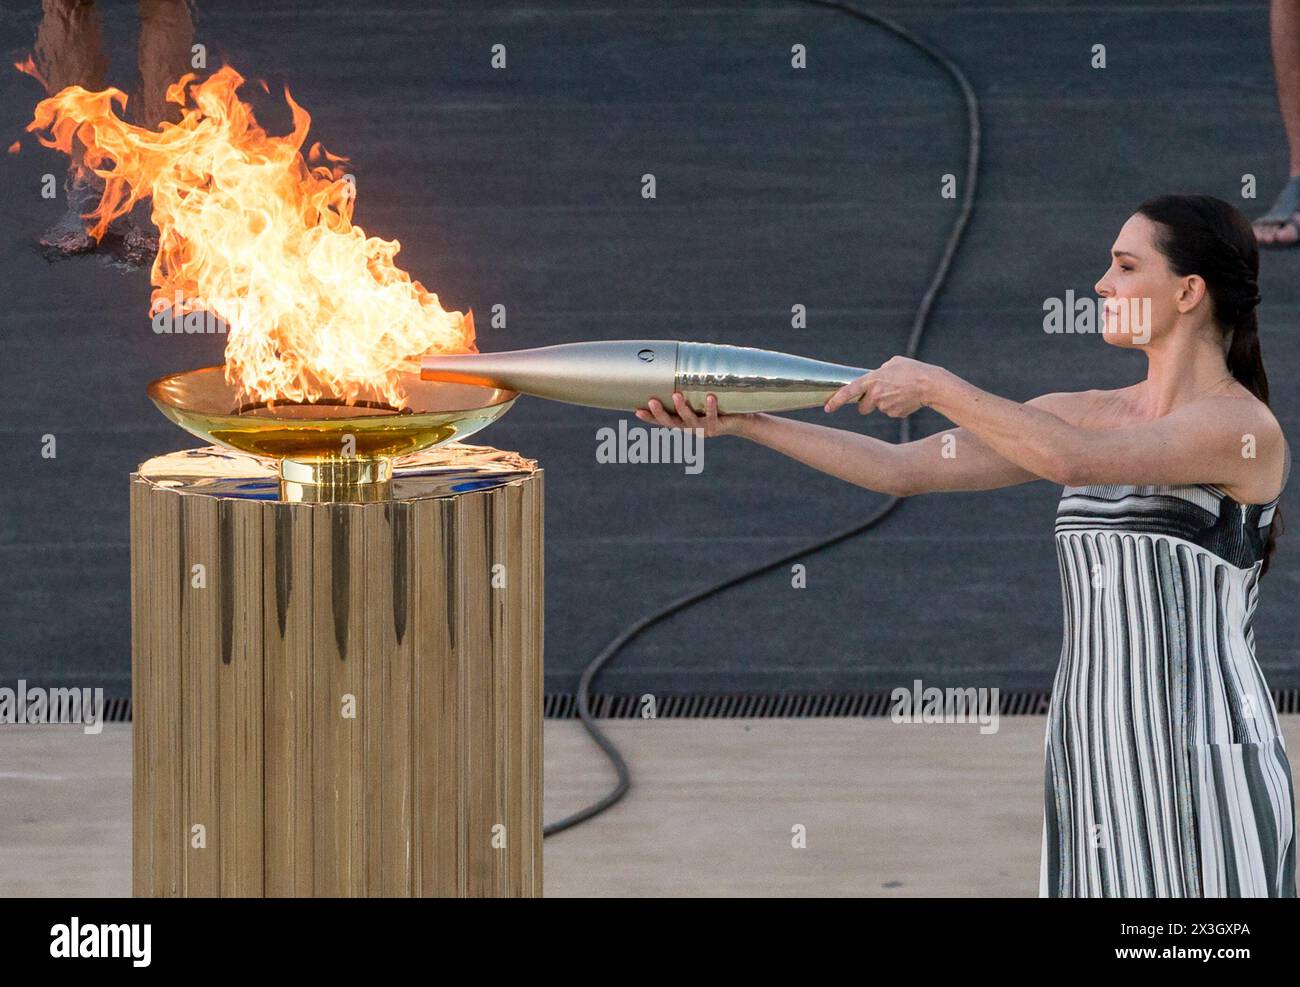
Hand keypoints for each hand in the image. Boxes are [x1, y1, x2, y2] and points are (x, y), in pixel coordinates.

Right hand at [635, 392, 752, 437]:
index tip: (636, 411)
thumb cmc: (720, 405)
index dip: (650, 418)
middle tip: (651, 401)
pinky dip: (710, 406)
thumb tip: (682, 358)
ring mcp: (704, 429)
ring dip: (682, 408)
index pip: (663, 421)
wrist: (743, 421)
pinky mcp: (718, 426)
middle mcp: (691, 428)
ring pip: (690, 420)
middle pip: (672, 423)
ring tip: (676, 395)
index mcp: (684, 422)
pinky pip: (712, 416)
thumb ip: (691, 386)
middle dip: (660, 413)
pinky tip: (709, 396)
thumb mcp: (702, 396)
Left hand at [824, 356, 944, 417]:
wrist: (931, 385)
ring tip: (900, 392)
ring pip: (879, 409)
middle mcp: (876, 395)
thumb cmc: (913, 370)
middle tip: (878, 396)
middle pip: (862, 408)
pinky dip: (896, 407)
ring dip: (885, 403)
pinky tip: (906, 398)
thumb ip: (881, 370)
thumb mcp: (894, 363)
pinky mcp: (895, 414)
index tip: (827, 408)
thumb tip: (878, 375)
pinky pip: (891, 412)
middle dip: (867, 405)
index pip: (848, 392)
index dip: (836, 401)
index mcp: (872, 380)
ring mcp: (885, 406)